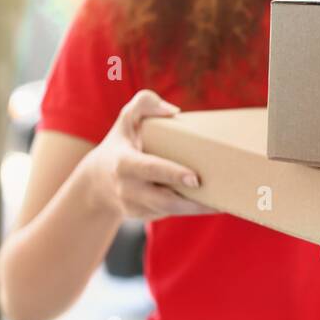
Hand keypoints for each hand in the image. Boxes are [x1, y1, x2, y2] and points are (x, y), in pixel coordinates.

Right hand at [85, 90, 216, 221]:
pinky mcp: (144, 216)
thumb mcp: (126, 119)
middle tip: (219, 199)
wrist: (96, 182)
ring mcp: (135, 206)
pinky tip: (211, 204)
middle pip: (163, 201)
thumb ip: (144, 103)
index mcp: (124, 163)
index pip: (149, 169)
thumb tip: (174, 111)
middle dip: (191, 203)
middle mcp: (127, 188)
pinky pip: (170, 214)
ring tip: (223, 203)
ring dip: (196, 209)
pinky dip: (190, 210)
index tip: (195, 178)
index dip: (172, 174)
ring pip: (170, 211)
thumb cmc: (120, 144)